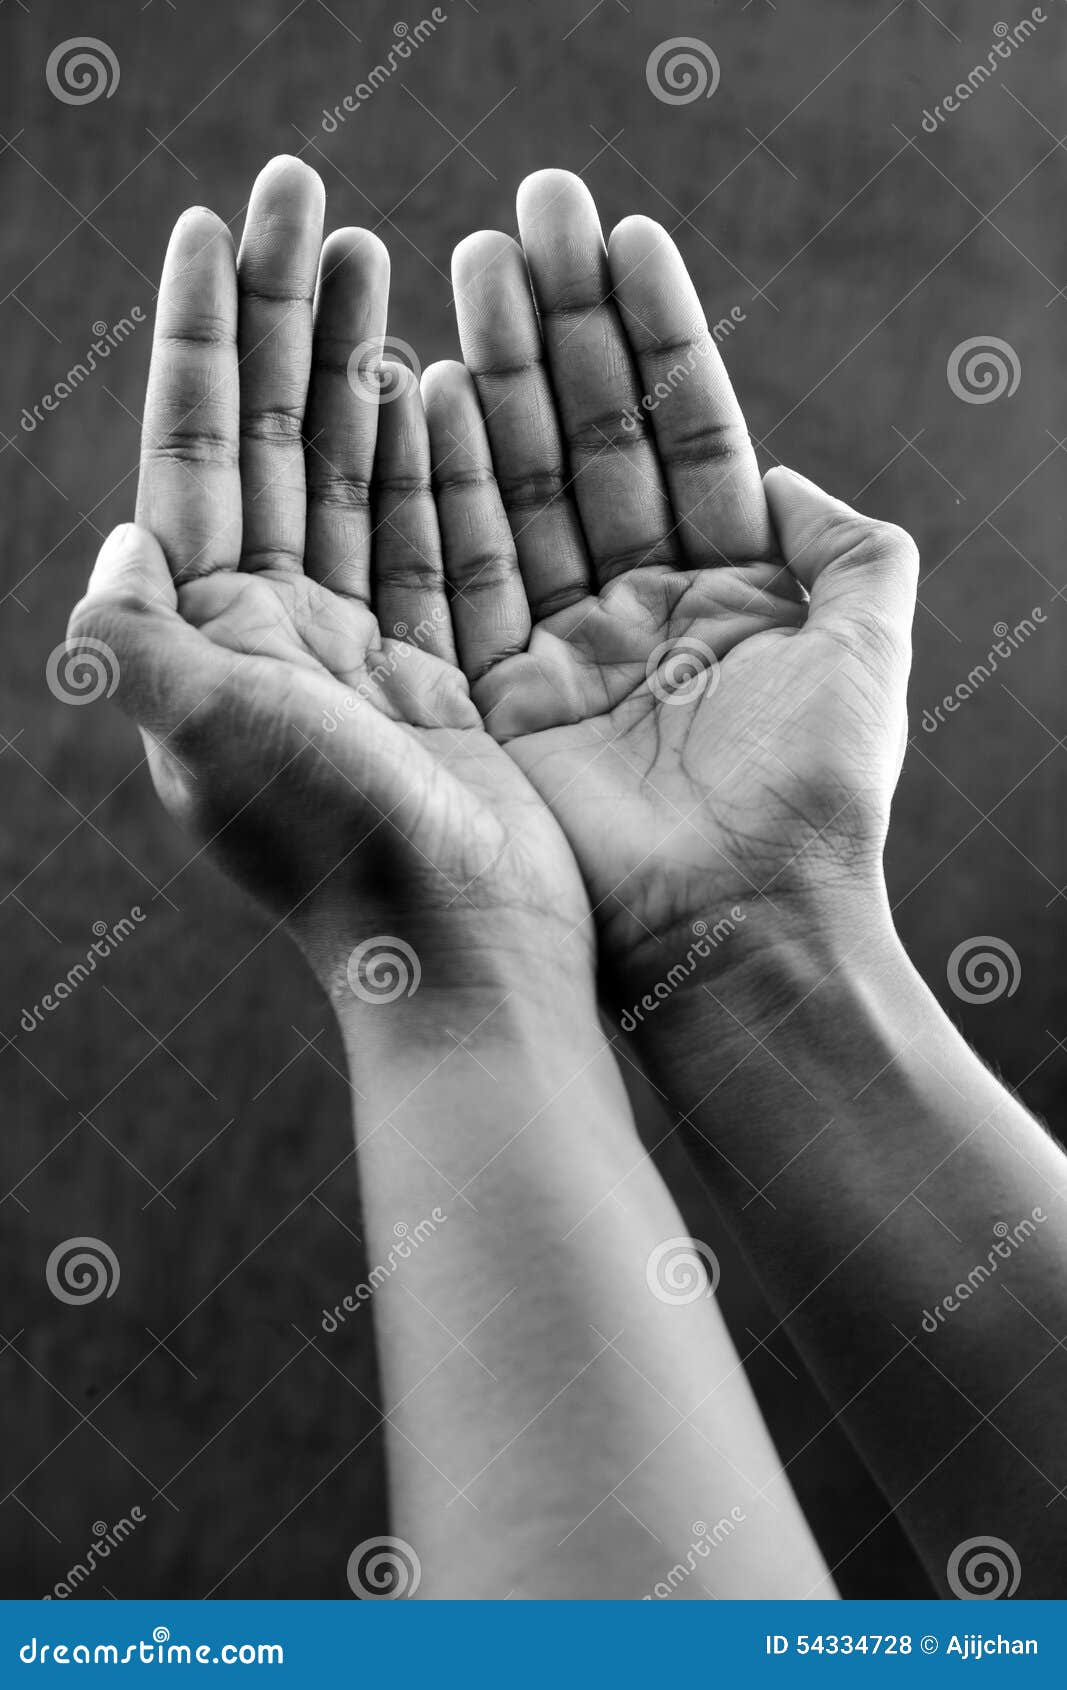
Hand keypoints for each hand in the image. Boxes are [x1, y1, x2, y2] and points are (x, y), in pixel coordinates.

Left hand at [67, 158, 592, 1002]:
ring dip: (351, 368)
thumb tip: (97, 583)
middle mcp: (268, 636)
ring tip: (374, 259)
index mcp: (210, 635)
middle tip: (310, 198)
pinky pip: (423, 538)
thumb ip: (152, 654)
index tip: (219, 221)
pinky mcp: (431, 674)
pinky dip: (427, 459)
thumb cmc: (347, 854)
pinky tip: (435, 383)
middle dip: (282, 317)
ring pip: (347, 477)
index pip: (194, 450)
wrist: (463, 955)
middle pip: (267, 439)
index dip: (199, 333)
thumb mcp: (227, 743)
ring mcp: (351, 651)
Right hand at [447, 171, 918, 989]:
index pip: (684, 432)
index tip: (626, 233)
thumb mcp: (866, 645)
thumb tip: (793, 479)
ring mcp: (563, 645)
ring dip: (501, 371)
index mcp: (727, 588)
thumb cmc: (816, 792)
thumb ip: (850, 550)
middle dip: (565, 324)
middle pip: (594, 439)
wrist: (738, 924)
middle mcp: (638, 605)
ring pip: (525, 483)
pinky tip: (434, 388)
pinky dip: (449, 483)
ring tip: (471, 261)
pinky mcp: (499, 694)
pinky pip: (466, 568)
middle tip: (531, 210)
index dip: (657, 334)